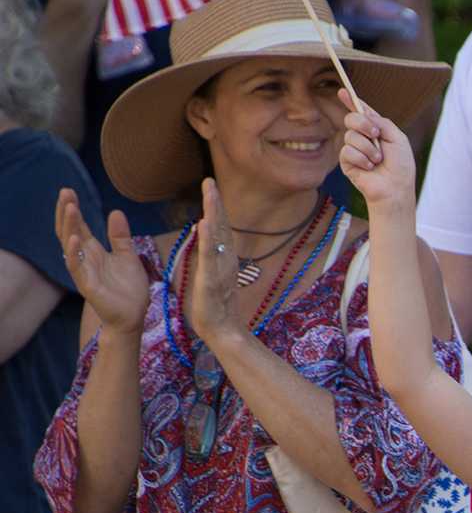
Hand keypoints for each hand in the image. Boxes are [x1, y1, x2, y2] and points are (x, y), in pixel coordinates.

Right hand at [55, 188, 148, 335]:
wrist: (134, 316)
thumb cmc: (129, 289)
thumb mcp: (128, 256)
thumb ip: (120, 236)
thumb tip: (114, 211)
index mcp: (94, 251)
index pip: (79, 226)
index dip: (73, 209)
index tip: (69, 190)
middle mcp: (85, 259)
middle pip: (70, 231)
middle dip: (67, 212)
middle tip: (65, 192)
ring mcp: (84, 272)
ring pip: (70, 246)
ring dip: (69, 226)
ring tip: (70, 207)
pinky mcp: (88, 286)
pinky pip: (77, 267)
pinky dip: (74, 252)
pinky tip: (74, 238)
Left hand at [190, 179, 240, 340]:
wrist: (223, 332)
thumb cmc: (216, 309)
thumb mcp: (213, 279)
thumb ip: (213, 262)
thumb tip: (210, 247)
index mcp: (224, 259)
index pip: (220, 228)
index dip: (216, 207)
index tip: (210, 187)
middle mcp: (225, 260)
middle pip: (221, 226)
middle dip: (215, 202)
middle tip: (209, 180)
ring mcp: (220, 269)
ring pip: (217, 236)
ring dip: (213, 213)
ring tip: (209, 192)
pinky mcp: (212, 280)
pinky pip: (209, 256)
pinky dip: (208, 239)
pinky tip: (204, 223)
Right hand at [338, 88, 416, 215]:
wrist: (395, 188)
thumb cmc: (401, 166)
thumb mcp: (398, 138)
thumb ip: (382, 123)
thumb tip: (365, 113)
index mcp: (376, 130)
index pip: (362, 112)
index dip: (351, 101)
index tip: (343, 91)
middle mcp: (363, 137)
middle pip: (351, 118)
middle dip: (364, 124)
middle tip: (376, 135)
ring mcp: (354, 149)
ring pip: (350, 135)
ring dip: (368, 148)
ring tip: (378, 160)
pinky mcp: (346, 162)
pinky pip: (347, 151)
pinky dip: (361, 159)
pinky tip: (369, 168)